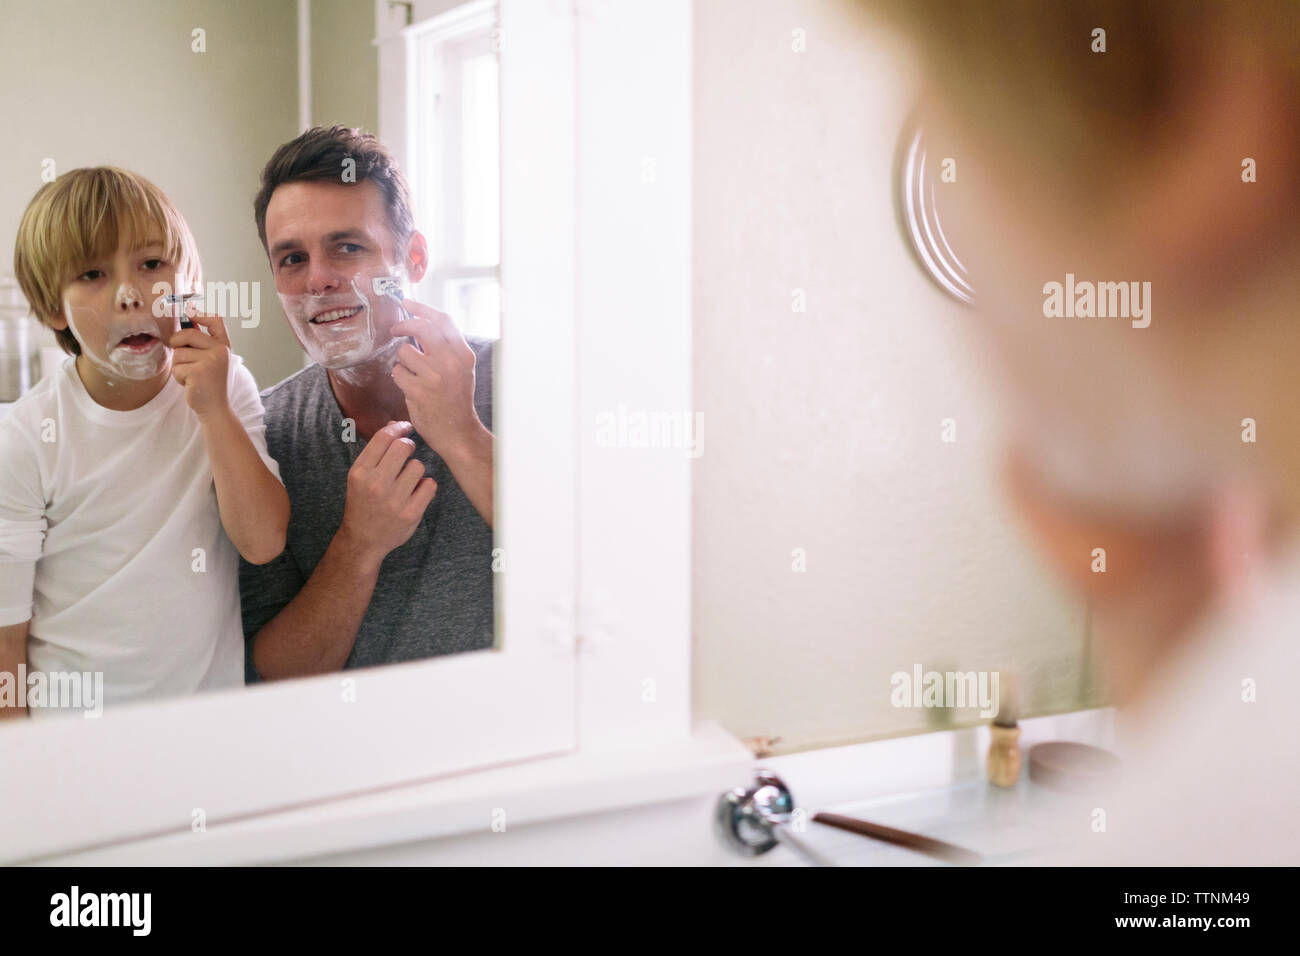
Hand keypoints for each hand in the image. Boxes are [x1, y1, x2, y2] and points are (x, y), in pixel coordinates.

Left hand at [169, 312, 230, 416]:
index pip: (215, 320)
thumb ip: (201, 342)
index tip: (188, 309)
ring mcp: (211, 361)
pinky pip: (177, 367)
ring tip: (192, 376)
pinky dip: (179, 377)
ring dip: (179, 366)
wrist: (216, 407)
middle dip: (178, 344)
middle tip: (183, 359)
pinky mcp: (199, 372)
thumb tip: (187, 319)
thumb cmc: (209, 383)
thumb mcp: (209, 360)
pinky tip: (191, 384)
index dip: (200, 313)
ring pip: (178, 353)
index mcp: (223, 346)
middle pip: (187, 334)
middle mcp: (220, 351)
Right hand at [337, 420, 437, 561]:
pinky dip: (425, 486)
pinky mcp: (411, 513)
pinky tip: (416, 492)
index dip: (398, 428)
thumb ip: (376, 452)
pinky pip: (430, 484)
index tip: (405, 427)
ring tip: (407, 480)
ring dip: (416, 470)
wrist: (363, 539)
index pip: (383, 438)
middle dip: (408, 447)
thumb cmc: (363, 502)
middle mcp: (376, 485)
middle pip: (404, 448)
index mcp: (360, 473)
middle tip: (406, 454)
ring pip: (418, 466)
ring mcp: (394, 500)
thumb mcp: (360, 476)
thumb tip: (396, 425)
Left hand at [390, 301, 485, 460]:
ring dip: (402, 360)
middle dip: (403, 324)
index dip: (422, 308)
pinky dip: (399, 377)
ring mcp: (435, 376)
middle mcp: (451, 362)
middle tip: (395, 329)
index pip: (442, 320)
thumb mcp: (461, 369)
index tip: (407, 302)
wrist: (458, 432)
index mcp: (463, 354)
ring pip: (404, 351)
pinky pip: (397, 372)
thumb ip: (447, 347)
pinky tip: (409, 386)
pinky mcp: (419, 391)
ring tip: (411, 372)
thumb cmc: (456, 399)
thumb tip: (422, 321)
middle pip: (421, 327)